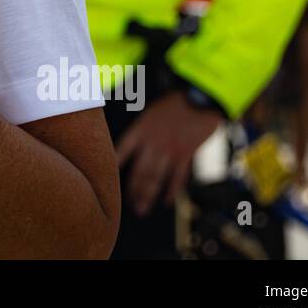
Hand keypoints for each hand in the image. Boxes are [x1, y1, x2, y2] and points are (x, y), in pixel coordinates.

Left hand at [115, 91, 221, 215]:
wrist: (200, 98)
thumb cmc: (175, 102)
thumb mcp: (152, 110)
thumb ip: (143, 128)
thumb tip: (133, 144)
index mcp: (141, 129)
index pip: (122, 150)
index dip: (113, 166)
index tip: (106, 180)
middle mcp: (153, 142)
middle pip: (139, 170)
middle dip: (132, 190)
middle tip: (128, 205)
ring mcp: (169, 150)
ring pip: (155, 177)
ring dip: (147, 195)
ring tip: (141, 208)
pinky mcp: (186, 154)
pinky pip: (177, 177)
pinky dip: (172, 190)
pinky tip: (167, 201)